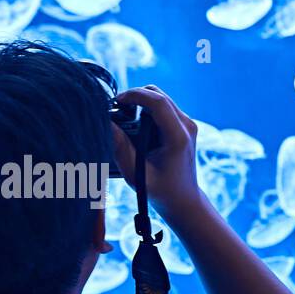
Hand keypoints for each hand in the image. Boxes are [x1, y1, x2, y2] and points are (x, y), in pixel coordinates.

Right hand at [111, 85, 205, 220]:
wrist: (183, 199)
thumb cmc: (160, 190)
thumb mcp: (135, 173)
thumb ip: (121, 148)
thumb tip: (107, 124)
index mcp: (177, 137)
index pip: (158, 102)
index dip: (135, 95)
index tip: (116, 101)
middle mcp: (186, 126)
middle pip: (159, 94)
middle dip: (135, 96)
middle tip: (117, 109)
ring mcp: (187, 124)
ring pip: (161, 97)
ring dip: (141, 101)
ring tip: (125, 116)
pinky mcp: (183, 125)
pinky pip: (163, 106)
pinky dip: (147, 108)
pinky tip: (135, 123)